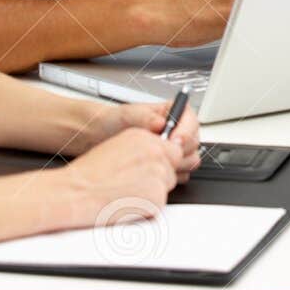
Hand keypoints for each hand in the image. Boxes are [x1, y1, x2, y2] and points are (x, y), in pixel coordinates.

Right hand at [57, 127, 187, 228]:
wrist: (75, 193)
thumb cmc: (89, 174)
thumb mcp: (118, 147)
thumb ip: (143, 147)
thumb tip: (160, 153)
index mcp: (145, 137)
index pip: (172, 148)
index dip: (162, 161)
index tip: (152, 168)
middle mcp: (155, 151)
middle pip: (172, 167)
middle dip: (159, 177)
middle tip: (133, 183)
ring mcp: (158, 173)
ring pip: (167, 185)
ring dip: (152, 191)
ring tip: (126, 192)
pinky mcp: (157, 195)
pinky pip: (159, 203)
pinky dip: (146, 207)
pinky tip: (126, 202)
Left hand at [74, 102, 201, 181]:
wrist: (96, 138)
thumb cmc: (112, 122)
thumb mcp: (127, 115)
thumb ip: (145, 117)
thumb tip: (161, 123)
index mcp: (172, 113)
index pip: (191, 120)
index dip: (186, 131)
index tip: (174, 140)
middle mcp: (176, 131)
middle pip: (193, 143)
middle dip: (181, 150)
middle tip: (165, 154)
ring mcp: (172, 149)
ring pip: (189, 160)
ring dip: (177, 164)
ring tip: (158, 163)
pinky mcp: (166, 165)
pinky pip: (180, 173)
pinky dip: (170, 176)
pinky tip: (155, 173)